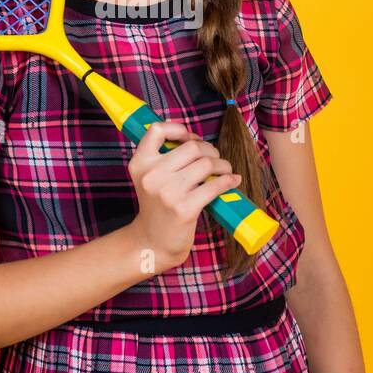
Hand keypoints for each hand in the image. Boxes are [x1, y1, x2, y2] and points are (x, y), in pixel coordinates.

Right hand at [126, 120, 241, 271]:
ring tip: (225, 171)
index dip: (179, 130)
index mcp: (140, 164)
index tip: (191, 139)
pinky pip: (215, 186)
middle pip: (192, 147)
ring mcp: (167, 192)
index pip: (157, 130)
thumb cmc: (157, 206)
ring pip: (207, 163)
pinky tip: (232, 181)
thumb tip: (197, 141)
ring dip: (223, 165)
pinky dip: (229, 181)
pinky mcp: (184, 209)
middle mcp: (151, 175)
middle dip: (210, 151)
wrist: (152, 242)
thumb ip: (163, 158)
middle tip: (214, 160)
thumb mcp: (149, 179)